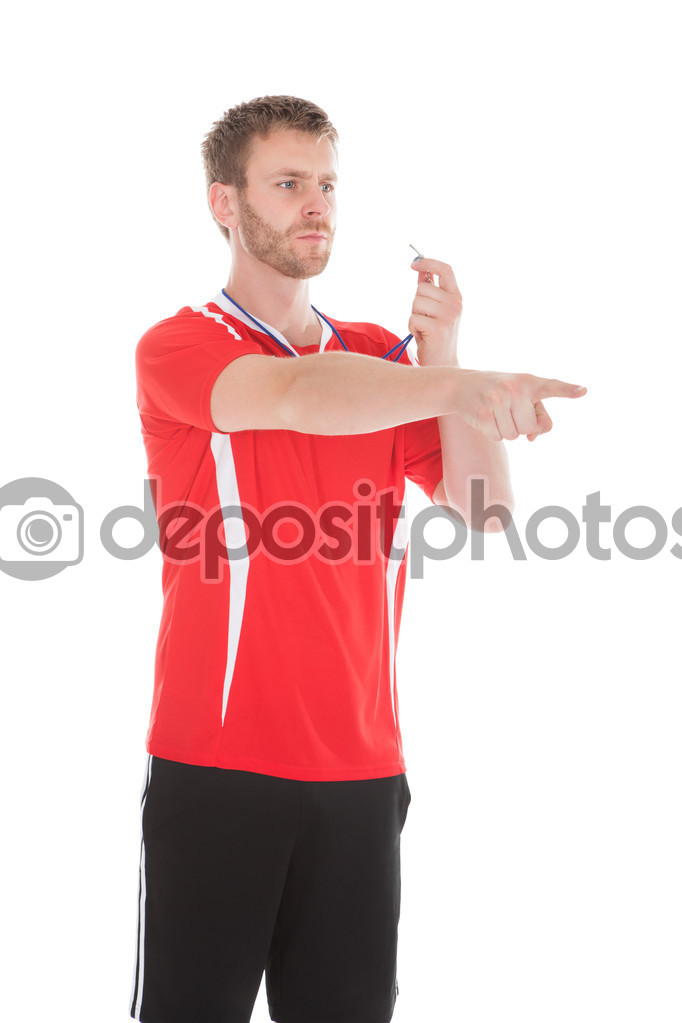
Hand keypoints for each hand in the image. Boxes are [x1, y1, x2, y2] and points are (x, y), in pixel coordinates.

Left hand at [408, 257, 461, 365]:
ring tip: (424, 328)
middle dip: (417, 303)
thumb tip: (420, 270)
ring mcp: (449, 315)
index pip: (445, 270)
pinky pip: (413, 318)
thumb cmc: (435, 336)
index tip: (414, 264)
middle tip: (425, 319)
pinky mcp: (438, 327)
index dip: (428, 263)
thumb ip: (429, 290)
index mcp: (456, 297)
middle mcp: (455, 304)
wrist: (443, 363)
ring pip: (416, 302)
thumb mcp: (434, 310)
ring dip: (414, 316)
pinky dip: (413, 327)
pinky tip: (422, 336)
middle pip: (423, 288)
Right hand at [452, 369, 586, 441]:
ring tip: (496, 413)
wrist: (461, 385)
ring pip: (514, 435)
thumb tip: (534, 436)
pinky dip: (493, 433)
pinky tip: (486, 418)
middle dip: (520, 425)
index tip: (583, 391)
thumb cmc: (499, 392)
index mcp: (528, 381)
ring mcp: (496, 400)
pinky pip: (498, 438)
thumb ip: (539, 416)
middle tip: (507, 410)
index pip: (550, 387)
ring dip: (506, 430)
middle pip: (530, 428)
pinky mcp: (482, 414)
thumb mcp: (521, 396)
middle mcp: (513, 388)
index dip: (567, 390)